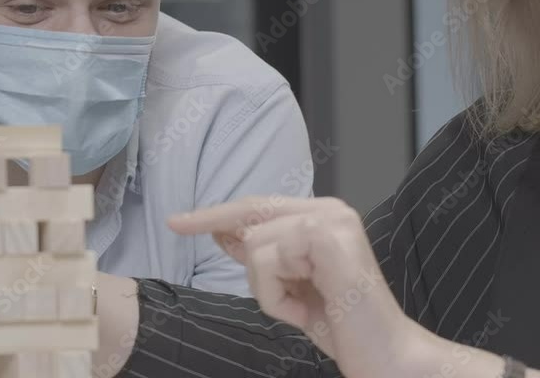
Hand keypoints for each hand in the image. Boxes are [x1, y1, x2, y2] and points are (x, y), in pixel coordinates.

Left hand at [168, 197, 429, 377]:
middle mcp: (328, 209)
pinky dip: (277, 297)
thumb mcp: (288, 286)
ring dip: (270, 291)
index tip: (176, 221)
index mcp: (322, 215)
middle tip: (297, 301)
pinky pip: (266, 263)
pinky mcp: (326, 237)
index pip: (255, 206)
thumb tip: (222, 231)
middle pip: (250, 224)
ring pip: (255, 247)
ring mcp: (330, 220)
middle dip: (254, 270)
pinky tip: (309, 308)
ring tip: (308, 306)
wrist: (385, 357)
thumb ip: (261, 255)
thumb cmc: (341, 325)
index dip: (213, 214)